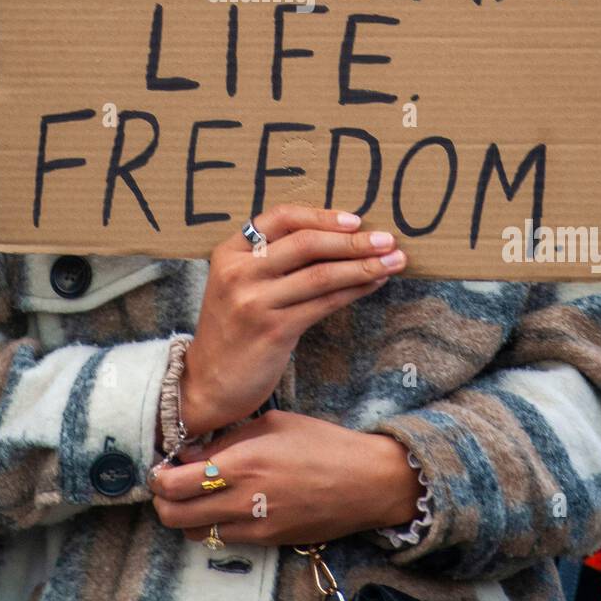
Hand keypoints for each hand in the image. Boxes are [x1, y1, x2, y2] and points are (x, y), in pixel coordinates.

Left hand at [149, 409, 418, 544]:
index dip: (158, 478)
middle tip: (168, 484)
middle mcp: (243, 499)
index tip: (161, 466)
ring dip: (186, 516)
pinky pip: (224, 540)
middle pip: (174, 516)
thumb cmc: (321, 443)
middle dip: (162, 501)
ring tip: (196, 495)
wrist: (365, 482)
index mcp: (242, 463)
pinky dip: (213, 526)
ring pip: (195, 534)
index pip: (174, 485)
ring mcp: (255, 527)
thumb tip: (191, 452)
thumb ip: (227, 438)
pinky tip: (224, 504)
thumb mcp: (271, 423)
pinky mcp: (268, 542)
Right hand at [180, 204, 407, 436]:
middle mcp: (239, 272)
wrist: (206, 384)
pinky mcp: (273, 331)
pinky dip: (353, 290)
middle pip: (306, 243)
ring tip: (394, 261)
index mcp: (229, 252)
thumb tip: (334, 238)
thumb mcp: (238, 284)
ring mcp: (254, 302)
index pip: (280, 218)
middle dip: (353, 240)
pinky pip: (323, 304)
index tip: (356, 220)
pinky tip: (373, 285)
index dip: (321, 216)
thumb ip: (270, 260)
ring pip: (321, 274)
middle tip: (388, 239)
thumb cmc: (233, 330)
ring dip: (363, 266)